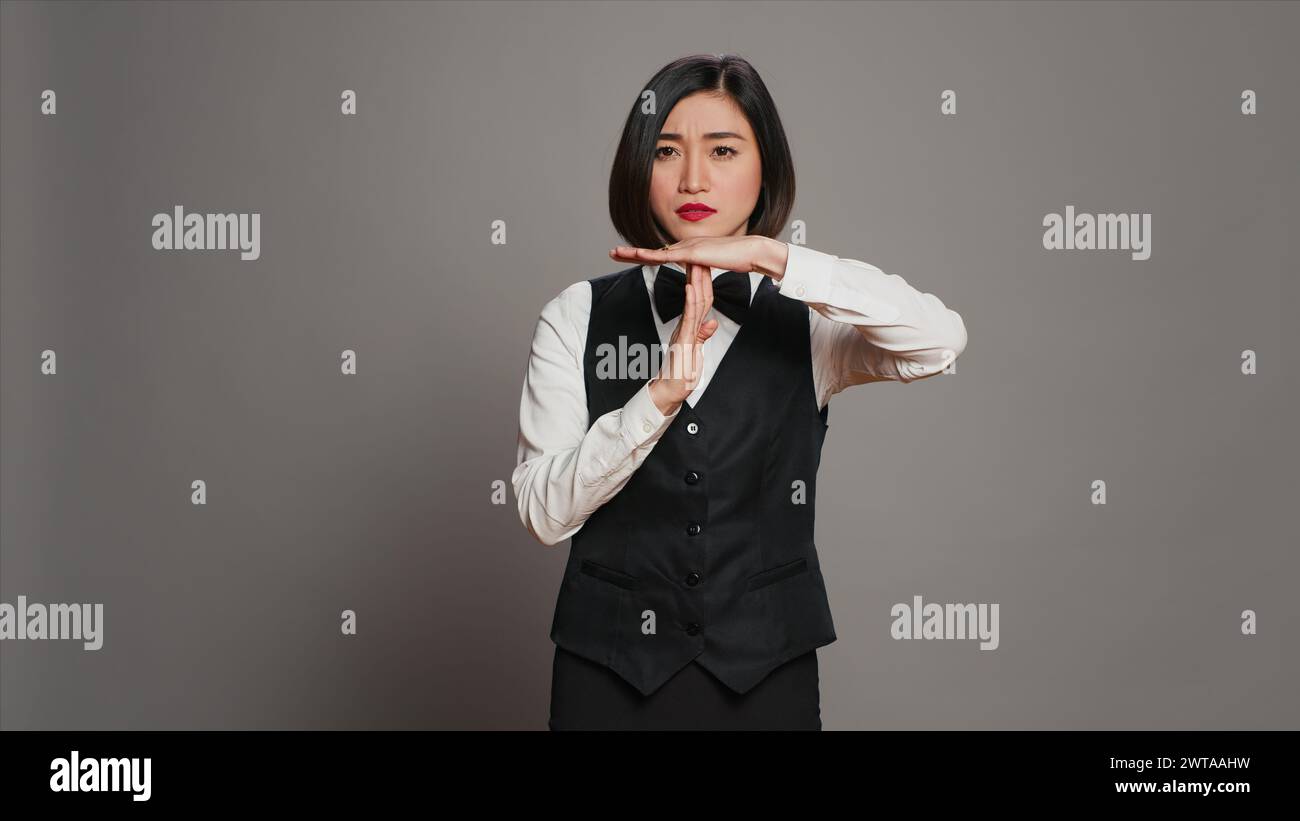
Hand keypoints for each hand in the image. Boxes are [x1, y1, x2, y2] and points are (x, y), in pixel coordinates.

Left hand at [609, 235, 788, 279]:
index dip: (643, 255)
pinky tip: (636, 255)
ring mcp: (687, 247)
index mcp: (689, 250)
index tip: (629, 256)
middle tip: (613, 252)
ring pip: (654, 251)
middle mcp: (685, 245)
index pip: (661, 254)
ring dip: (633, 252)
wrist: (751, 251)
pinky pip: (666, 255)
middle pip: (652, 251)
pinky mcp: (692, 253)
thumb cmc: (738, 259)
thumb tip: (697, 273)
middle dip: (631, 252)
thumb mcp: (715, 265)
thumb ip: (703, 269)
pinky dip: (649, 255)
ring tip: (615, 252)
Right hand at [647, 262, 716, 413]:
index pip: (700, 300)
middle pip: (697, 296)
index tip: (707, 265)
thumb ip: (702, 337)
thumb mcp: (695, 352)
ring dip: (696, 281)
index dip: (705, 282)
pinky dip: (691, 301)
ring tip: (698, 261)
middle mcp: (686, 326)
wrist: (667, 393)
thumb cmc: (680, 376)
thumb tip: (711, 323)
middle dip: (700, 274)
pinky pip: (688, 317)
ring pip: (692, 302)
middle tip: (702, 252)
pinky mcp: (682, 340)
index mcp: (690, 327)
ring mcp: (684, 332)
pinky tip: (691, 287)